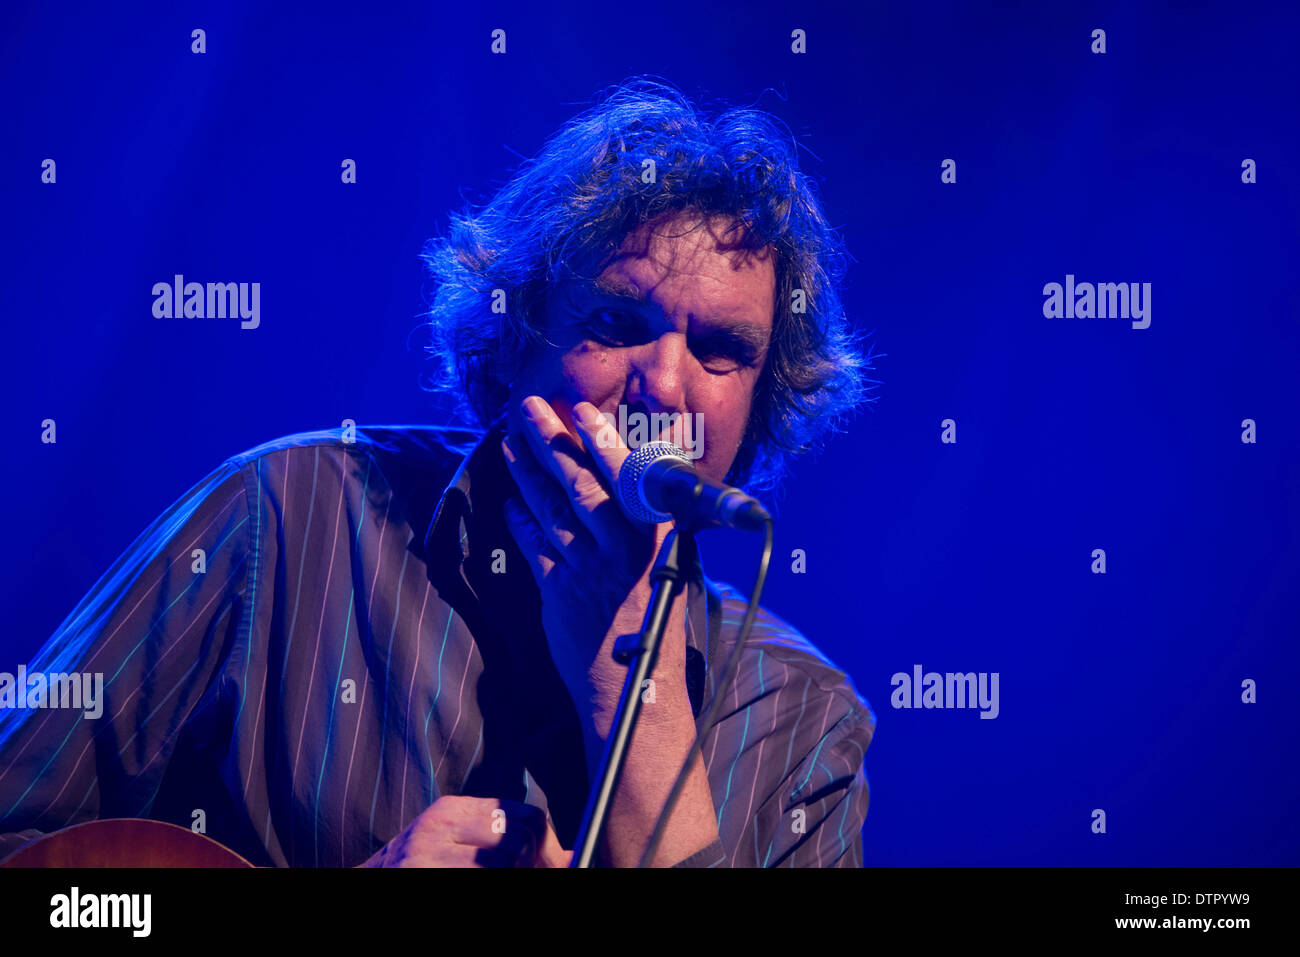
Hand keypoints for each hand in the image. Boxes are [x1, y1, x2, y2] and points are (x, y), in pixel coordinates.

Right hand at [359, 796, 570, 867]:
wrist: (365, 883)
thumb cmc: (416, 869)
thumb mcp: (451, 845)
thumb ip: (497, 840)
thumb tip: (570, 856)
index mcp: (453, 811)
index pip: (525, 816)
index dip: (546, 847)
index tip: (548, 864)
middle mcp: (440, 825)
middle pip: (517, 840)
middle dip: (531, 865)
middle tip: (527, 873)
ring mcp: (428, 854)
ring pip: (501, 862)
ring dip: (511, 875)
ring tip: (502, 876)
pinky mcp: (421, 874)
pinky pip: (480, 877)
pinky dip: (493, 882)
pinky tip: (478, 885)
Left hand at [501, 396, 688, 736]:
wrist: (636, 687)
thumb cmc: (659, 625)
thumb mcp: (671, 568)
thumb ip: (653, 527)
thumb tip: (643, 487)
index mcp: (653, 538)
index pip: (624, 476)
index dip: (599, 440)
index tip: (580, 409)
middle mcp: (619, 549)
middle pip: (578, 483)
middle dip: (550, 441)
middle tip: (528, 407)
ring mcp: (585, 570)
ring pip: (551, 509)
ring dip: (528, 472)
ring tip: (510, 443)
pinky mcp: (558, 593)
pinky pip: (535, 548)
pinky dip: (521, 522)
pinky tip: (511, 501)